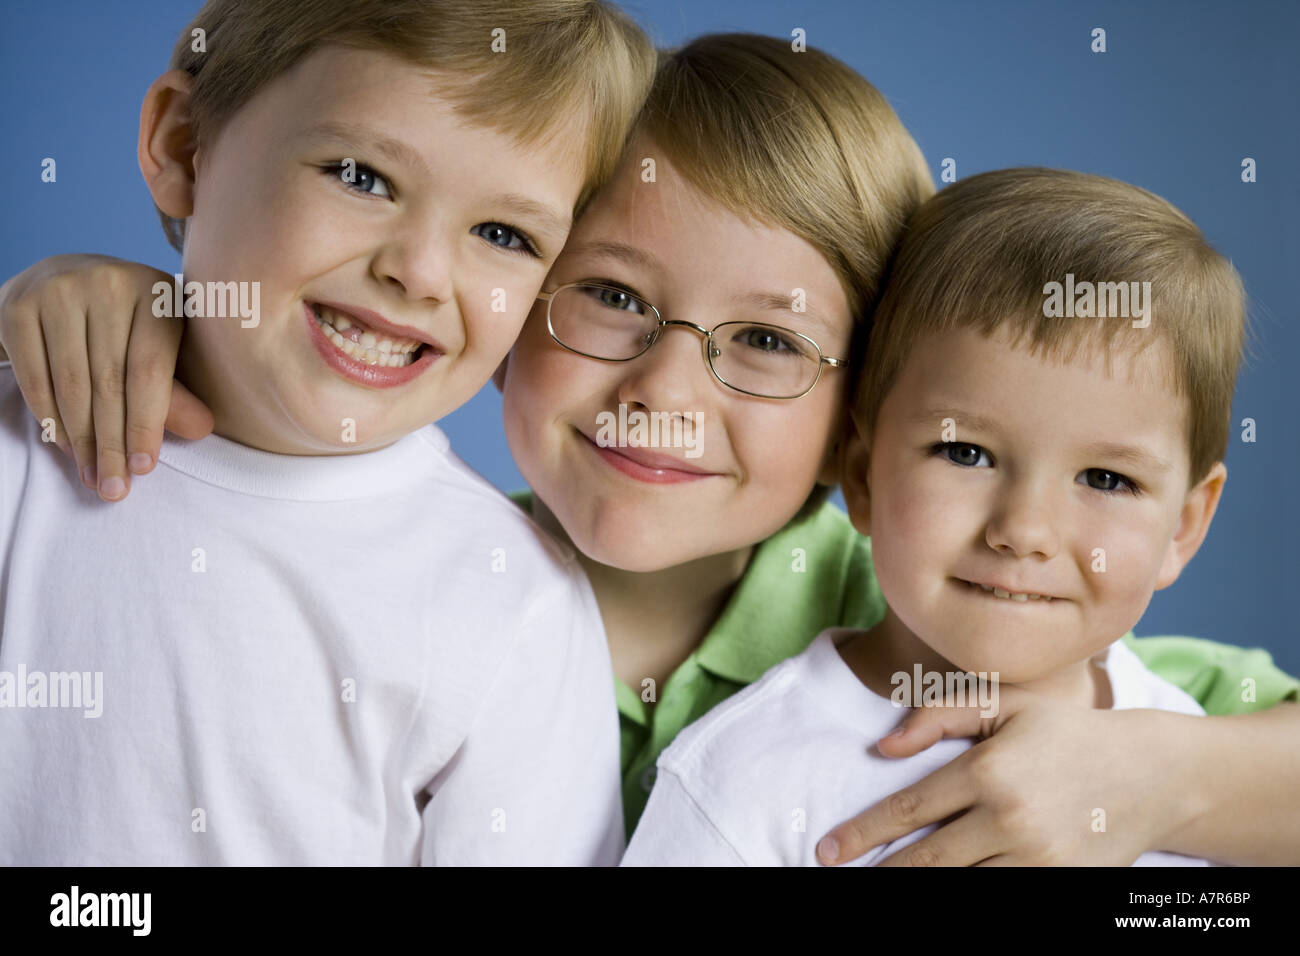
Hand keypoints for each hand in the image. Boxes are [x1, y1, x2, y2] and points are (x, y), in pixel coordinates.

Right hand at [0, 254, 213, 500]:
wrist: (62, 282)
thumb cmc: (124, 327)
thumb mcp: (157, 349)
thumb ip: (174, 390)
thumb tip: (202, 430)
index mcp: (156, 291)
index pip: (149, 371)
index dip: (147, 424)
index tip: (144, 469)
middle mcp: (108, 282)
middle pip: (110, 382)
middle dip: (112, 444)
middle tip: (115, 489)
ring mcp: (59, 290)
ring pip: (71, 384)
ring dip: (82, 441)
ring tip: (92, 478)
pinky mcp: (18, 306)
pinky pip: (35, 377)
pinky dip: (50, 418)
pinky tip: (65, 447)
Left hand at [816, 687, 1188, 865]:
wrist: (1154, 775)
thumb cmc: (1067, 732)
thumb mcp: (1005, 703)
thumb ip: (939, 714)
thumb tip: (882, 747)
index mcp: (991, 771)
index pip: (909, 809)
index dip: (863, 833)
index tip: (829, 849)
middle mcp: (1011, 820)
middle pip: (926, 861)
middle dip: (880, 872)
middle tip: (839, 872)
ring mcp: (1038, 860)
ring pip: (958, 885)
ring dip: (918, 887)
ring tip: (882, 883)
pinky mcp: (1059, 884)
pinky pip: (999, 898)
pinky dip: (967, 893)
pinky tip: (940, 887)